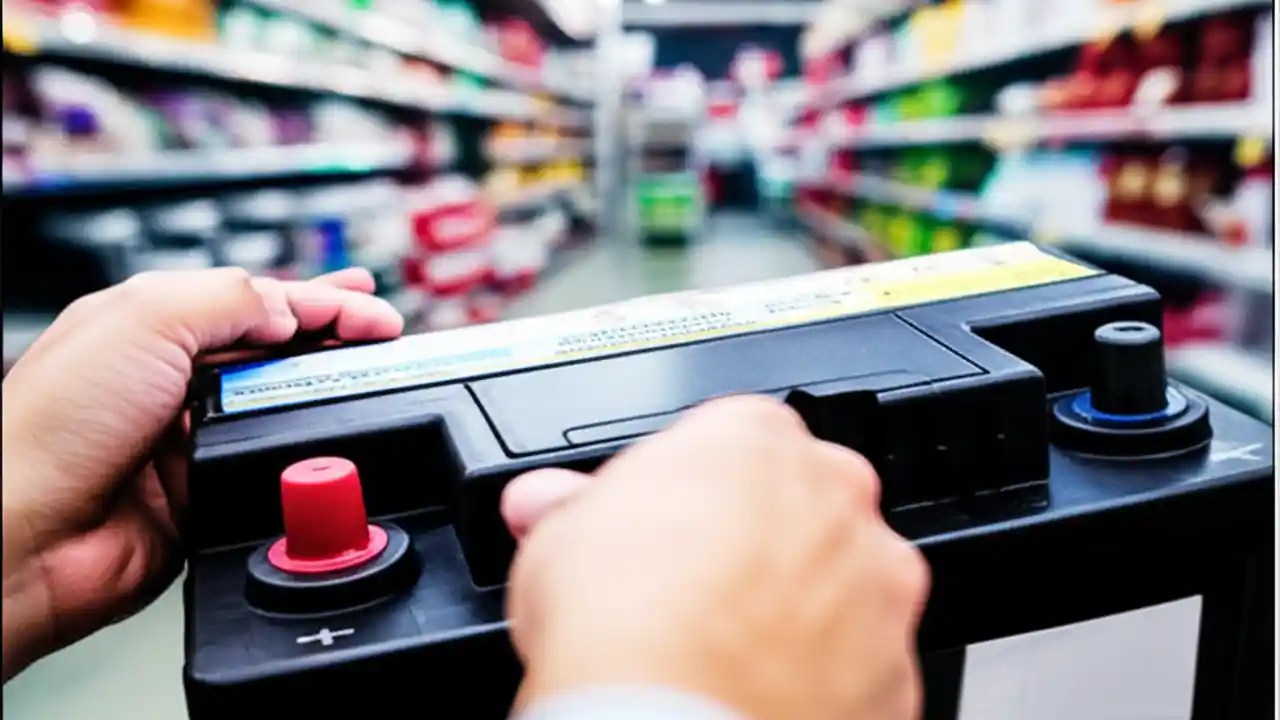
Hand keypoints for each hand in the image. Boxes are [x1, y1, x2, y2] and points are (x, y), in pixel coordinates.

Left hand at [1, 267, 402, 680]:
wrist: (28, 537)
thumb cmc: (49, 428)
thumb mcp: (145, 321)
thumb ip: (228, 300)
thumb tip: (288, 311)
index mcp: (152, 324)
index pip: (257, 301)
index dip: (321, 301)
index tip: (372, 310)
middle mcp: (173, 378)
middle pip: (276, 349)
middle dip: (333, 334)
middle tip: (383, 327)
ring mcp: (191, 437)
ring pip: (281, 406)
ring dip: (326, 393)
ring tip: (373, 377)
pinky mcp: (205, 492)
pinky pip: (272, 464)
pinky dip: (304, 455)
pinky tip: (330, 444)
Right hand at [502, 396, 929, 719]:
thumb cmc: (622, 627)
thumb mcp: (556, 541)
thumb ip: (567, 507)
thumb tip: (546, 506)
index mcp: (752, 441)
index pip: (734, 438)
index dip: (692, 487)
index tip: (663, 524)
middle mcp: (833, 498)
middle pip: (803, 502)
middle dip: (760, 538)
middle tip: (693, 590)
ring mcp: (877, 585)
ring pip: (844, 582)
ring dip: (802, 608)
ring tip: (726, 653)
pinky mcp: (897, 670)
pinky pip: (863, 663)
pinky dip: (824, 677)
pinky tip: (762, 694)